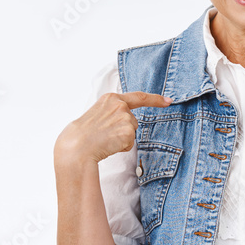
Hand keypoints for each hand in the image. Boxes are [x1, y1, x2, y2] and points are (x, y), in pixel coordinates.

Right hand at [55, 92, 171, 164]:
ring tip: (105, 139)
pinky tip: (109, 145)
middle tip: (104, 135)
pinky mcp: (128, 132)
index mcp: (111, 98)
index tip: (168, 101)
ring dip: (121, 139)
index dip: (155, 99)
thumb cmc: (83, 134)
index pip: (138, 97)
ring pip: (131, 132)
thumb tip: (126, 119)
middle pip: (133, 121)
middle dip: (124, 130)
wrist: (77, 147)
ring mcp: (125, 118)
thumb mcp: (97, 113)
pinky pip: (130, 143)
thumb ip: (113, 111)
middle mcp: (120, 105)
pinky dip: (121, 147)